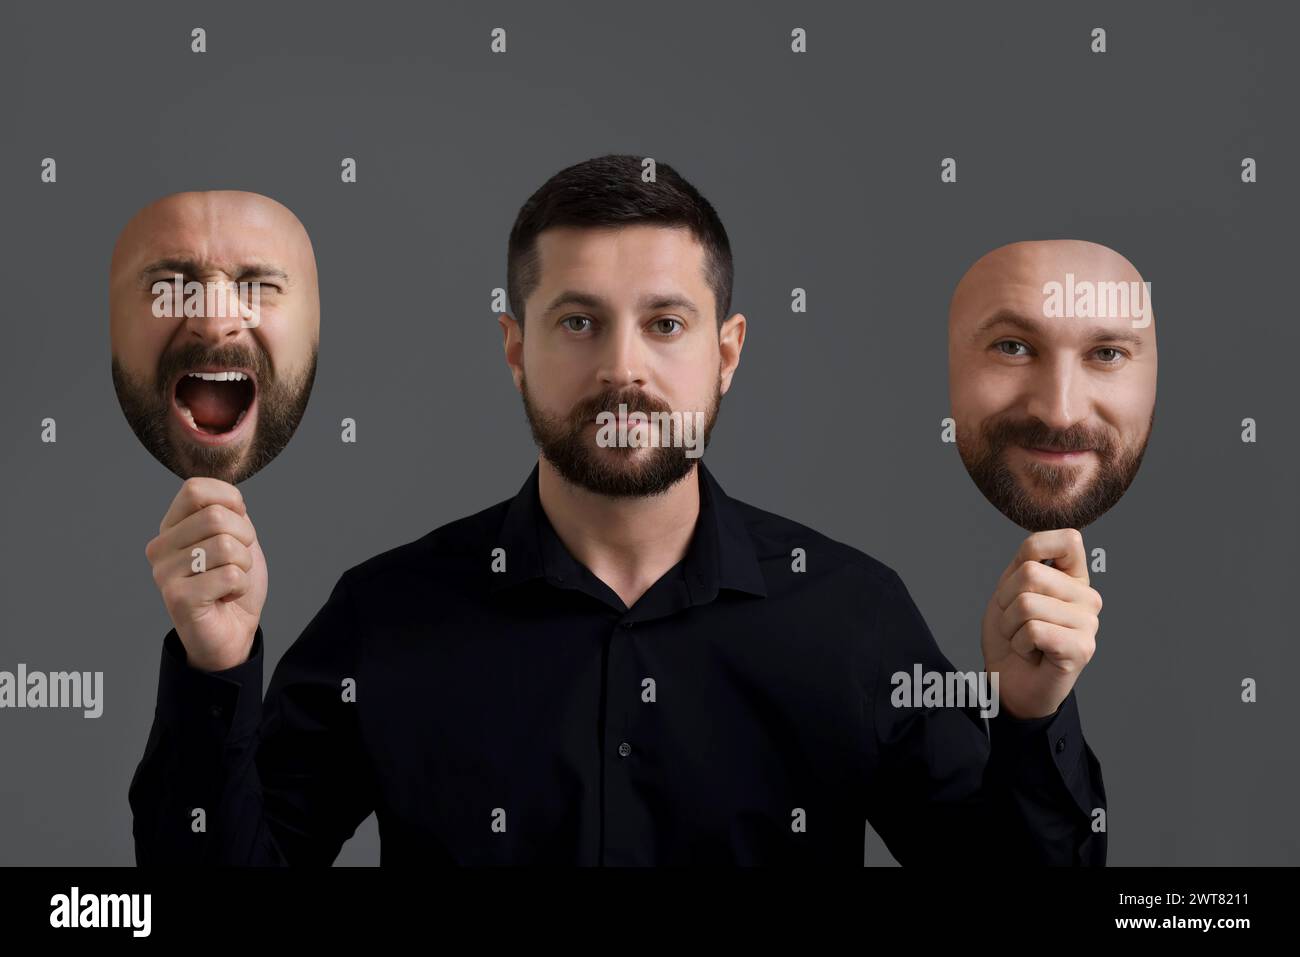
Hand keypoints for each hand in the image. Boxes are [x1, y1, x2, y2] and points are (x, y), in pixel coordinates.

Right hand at [145, 477, 267, 671]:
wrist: (233, 631)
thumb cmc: (233, 581)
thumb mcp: (236, 536)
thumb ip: (227, 510)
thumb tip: (227, 494)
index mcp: (171, 527)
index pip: (195, 489)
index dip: (230, 501)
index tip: (237, 526)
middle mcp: (159, 547)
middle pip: (216, 516)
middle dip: (244, 538)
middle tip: (236, 562)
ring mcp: (164, 573)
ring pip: (226, 546)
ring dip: (243, 566)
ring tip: (229, 581)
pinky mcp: (177, 598)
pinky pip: (230, 575)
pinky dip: (240, 587)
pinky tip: (225, 598)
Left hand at [980, 529, 1099, 718]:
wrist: (1007, 681)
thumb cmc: (1010, 634)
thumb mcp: (1010, 588)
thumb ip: (1028, 560)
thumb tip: (1055, 537)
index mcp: (1074, 578)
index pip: (1069, 539)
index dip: (1035, 550)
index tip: (1021, 580)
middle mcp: (1088, 597)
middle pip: (1031, 573)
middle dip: (1006, 600)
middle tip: (1016, 622)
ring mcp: (1089, 623)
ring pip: (1027, 604)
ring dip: (1011, 625)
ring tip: (1023, 639)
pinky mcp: (1083, 648)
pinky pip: (1034, 630)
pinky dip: (1020, 643)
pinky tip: (1032, 653)